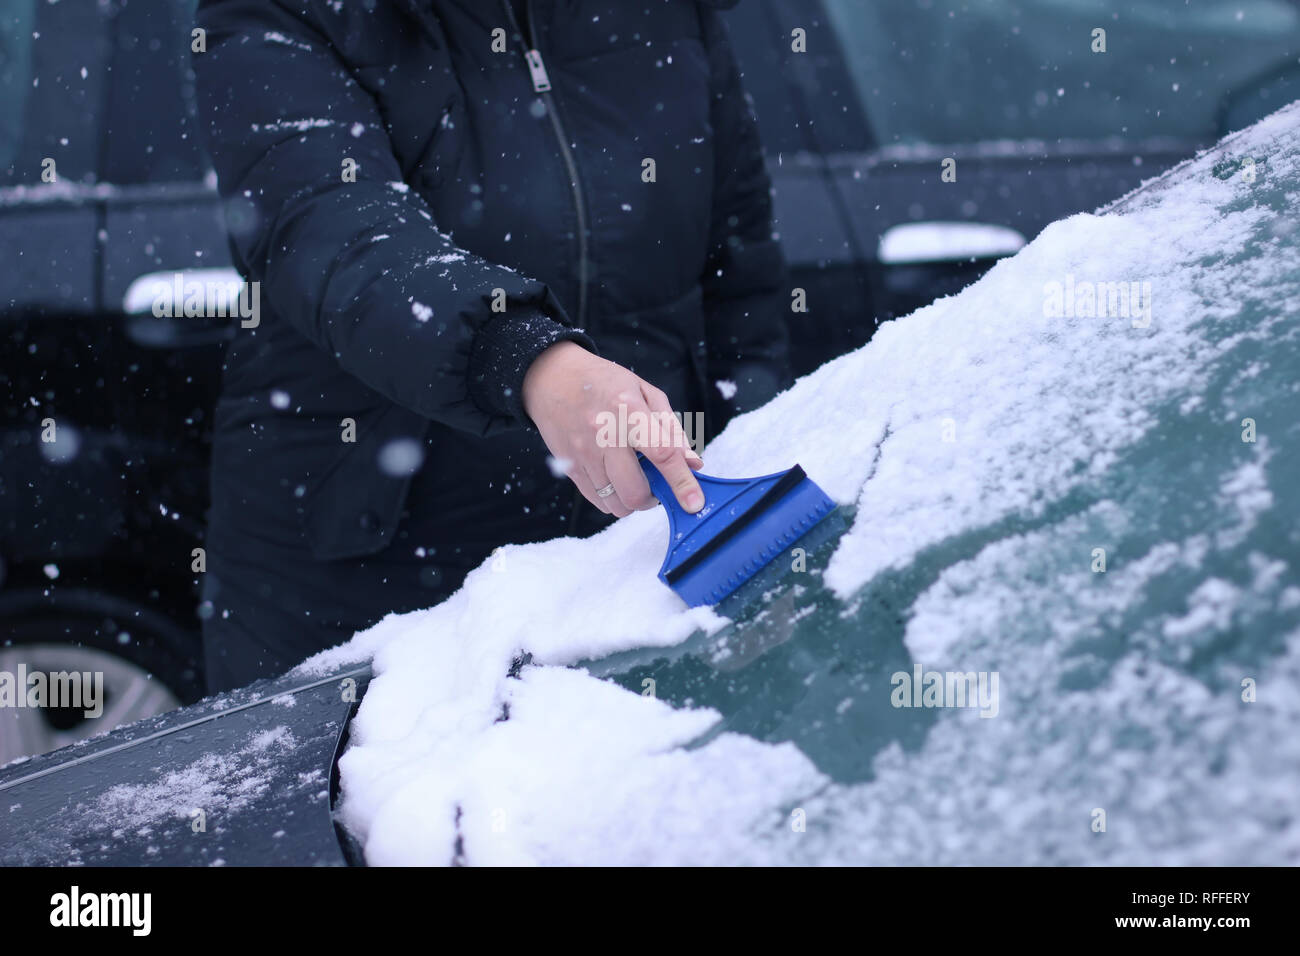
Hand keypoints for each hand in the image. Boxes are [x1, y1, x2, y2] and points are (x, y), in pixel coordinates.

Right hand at [522, 341, 704, 516]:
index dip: (682, 482)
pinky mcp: (569, 466)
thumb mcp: (645, 392)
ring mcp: (584, 454)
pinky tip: (614, 476)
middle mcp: (605, 436)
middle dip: (652, 498)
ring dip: (632, 500)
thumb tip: (693, 463)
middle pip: (635, 492)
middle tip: (654, 484)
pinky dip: (612, 497)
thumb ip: (671, 429)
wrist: (552, 377)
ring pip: (616, 503)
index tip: (694, 503)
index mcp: (630, 411)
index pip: (662, 453)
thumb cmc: (604, 383)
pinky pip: (597, 500)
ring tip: (632, 478)